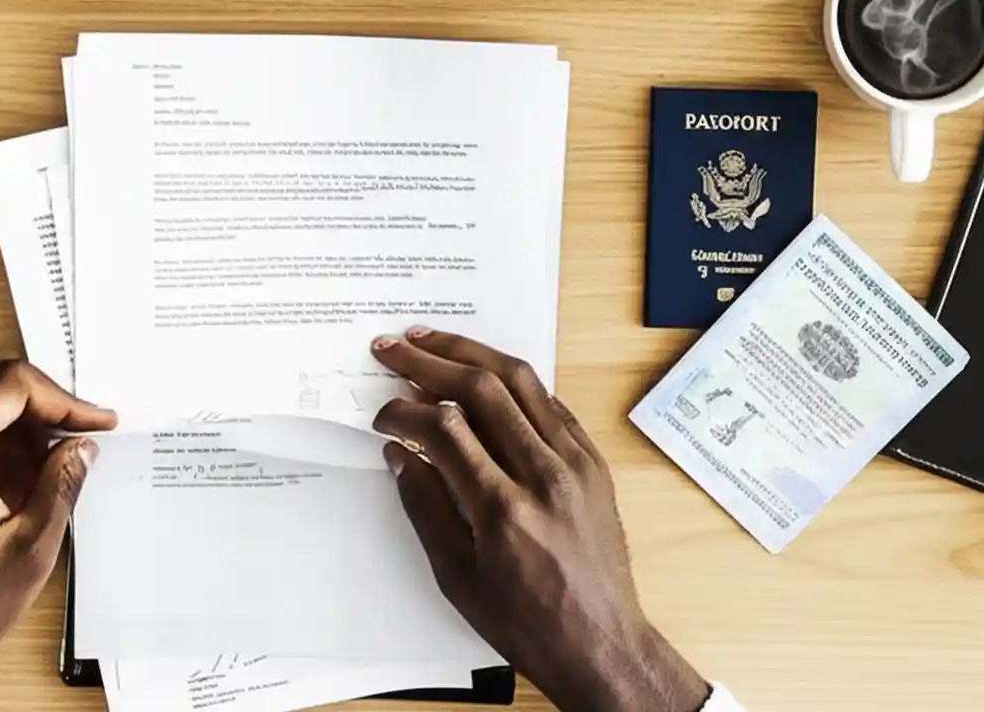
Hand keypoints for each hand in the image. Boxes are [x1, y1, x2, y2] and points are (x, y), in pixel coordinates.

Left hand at [0, 361, 116, 711]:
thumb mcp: (33, 545)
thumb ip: (61, 483)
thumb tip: (84, 444)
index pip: (14, 384)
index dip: (66, 399)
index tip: (99, 424)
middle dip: (50, 411)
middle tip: (89, 442)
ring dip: (28, 429)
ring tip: (60, 471)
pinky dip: (4, 442)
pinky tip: (30, 480)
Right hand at [371, 327, 708, 711]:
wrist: (601, 643)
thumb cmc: (527, 622)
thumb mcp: (457, 577)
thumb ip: (425, 507)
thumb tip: (401, 454)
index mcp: (504, 509)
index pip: (444, 429)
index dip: (404, 412)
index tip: (382, 416)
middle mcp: (545, 474)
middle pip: (482, 389)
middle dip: (430, 361)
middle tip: (393, 346)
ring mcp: (576, 463)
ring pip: (521, 382)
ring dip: (472, 355)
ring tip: (433, 340)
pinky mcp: (593, 462)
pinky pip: (550, 404)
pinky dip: (513, 382)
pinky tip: (485, 375)